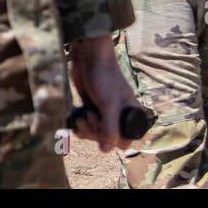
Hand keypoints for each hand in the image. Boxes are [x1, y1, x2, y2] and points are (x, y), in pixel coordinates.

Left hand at [69, 34, 142, 151]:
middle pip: (107, 139)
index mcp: (132, 116)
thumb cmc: (104, 77)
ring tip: (82, 117)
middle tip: (88, 117)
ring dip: (86, 130)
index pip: (124, 141)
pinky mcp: (91, 107)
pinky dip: (80, 126)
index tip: (101, 125)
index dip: (110, 139)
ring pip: (95, 133)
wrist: (89, 57)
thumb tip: (106, 151)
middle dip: (95, 132)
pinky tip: (75, 120)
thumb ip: (110, 128)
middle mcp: (120, 116)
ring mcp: (105, 112)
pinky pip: (87, 125)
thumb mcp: (108, 104)